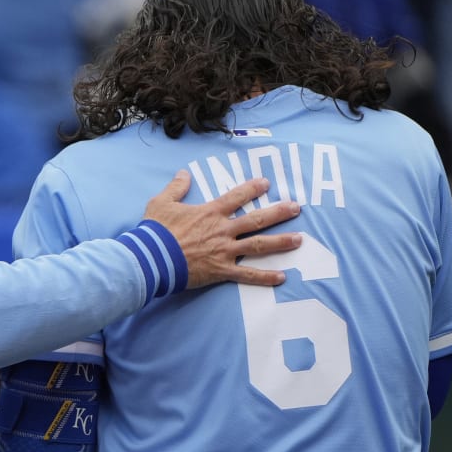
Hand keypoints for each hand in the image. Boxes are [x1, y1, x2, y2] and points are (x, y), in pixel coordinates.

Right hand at [143, 170, 302, 289]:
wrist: (152, 258)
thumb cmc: (155, 231)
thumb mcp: (161, 202)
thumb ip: (175, 187)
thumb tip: (183, 174)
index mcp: (210, 212)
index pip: (237, 196)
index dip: (252, 188)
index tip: (266, 183)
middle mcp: (223, 230)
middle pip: (256, 219)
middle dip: (278, 212)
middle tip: (296, 207)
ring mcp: (224, 251)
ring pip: (258, 245)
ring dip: (280, 242)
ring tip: (299, 239)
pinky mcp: (221, 270)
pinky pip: (247, 274)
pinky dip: (264, 277)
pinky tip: (282, 277)